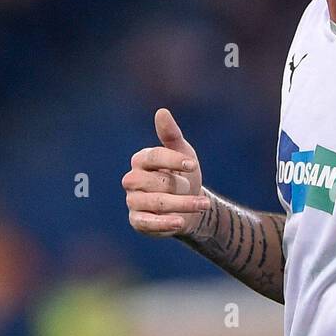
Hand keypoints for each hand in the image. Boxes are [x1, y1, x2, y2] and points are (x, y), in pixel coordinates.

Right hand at [123, 108, 210, 237]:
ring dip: (183, 205)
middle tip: (194, 188)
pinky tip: (181, 222)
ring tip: (203, 205)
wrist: (189, 205)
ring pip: (156, 203)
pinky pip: (148, 223)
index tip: (193, 164)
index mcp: (141, 159)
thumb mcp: (183, 153)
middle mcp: (132, 180)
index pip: (154, 157)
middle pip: (157, 182)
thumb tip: (161, 112)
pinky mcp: (137, 221)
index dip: (173, 160)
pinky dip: (165, 223)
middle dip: (181, 186)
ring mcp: (133, 201)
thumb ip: (171, 135)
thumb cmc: (184, 175)